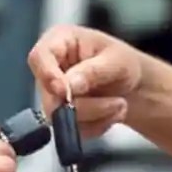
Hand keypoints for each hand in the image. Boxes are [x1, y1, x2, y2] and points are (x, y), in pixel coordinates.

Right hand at [27, 25, 143, 138]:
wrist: (131, 84)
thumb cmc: (122, 62)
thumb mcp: (117, 61)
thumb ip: (93, 71)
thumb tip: (70, 86)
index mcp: (59, 41)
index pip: (39, 57)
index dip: (47, 75)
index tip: (64, 91)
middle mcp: (50, 68)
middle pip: (50, 95)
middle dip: (87, 105)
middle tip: (118, 103)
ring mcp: (52, 94)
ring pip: (61, 117)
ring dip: (96, 116)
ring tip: (120, 105)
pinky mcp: (60, 115)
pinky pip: (72, 129)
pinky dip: (96, 126)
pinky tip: (111, 113)